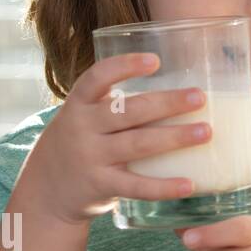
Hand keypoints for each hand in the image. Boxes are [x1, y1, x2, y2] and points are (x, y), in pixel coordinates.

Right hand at [18, 52, 212, 225]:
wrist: (45, 190)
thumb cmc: (80, 142)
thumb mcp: (84, 117)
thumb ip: (118, 104)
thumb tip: (180, 88)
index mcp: (79, 104)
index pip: (96, 78)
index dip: (124, 67)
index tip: (155, 60)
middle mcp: (82, 128)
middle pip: (128, 111)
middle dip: (167, 103)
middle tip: (200, 97)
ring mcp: (90, 158)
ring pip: (137, 145)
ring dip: (174, 138)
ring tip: (206, 132)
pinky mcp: (100, 186)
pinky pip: (136, 187)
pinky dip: (164, 187)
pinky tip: (190, 184)